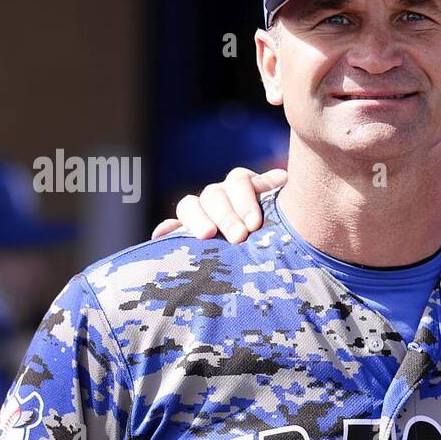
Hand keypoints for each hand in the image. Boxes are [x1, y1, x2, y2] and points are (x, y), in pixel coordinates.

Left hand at [151, 166, 287, 242]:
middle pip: (214, 196)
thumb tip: (159, 234)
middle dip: (225, 216)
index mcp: (197, 213)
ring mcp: (240, 189)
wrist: (257, 253)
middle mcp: (216, 197)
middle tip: (238, 237)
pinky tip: (281, 180)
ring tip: (255, 224)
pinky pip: (265, 178)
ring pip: (236, 182)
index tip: (208, 235)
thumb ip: (182, 242)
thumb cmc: (225, 260)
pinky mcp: (264, 185)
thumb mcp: (203, 254)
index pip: (188, 206)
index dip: (196, 218)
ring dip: (245, 202)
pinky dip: (271, 179)